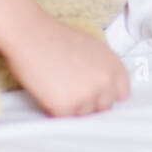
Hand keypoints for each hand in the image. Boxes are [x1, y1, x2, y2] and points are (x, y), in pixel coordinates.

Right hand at [1, 18, 129, 116]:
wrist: (30, 34)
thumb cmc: (56, 38)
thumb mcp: (92, 48)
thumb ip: (104, 69)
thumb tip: (106, 88)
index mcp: (114, 66)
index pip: (121, 94)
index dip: (106, 93)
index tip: (93, 90)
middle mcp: (105, 82)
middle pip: (104, 107)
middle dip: (90, 101)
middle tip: (70, 85)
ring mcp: (87, 96)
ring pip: (85, 114)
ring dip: (73, 106)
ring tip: (57, 84)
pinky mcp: (66, 107)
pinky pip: (65, 117)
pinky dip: (56, 108)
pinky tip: (48, 89)